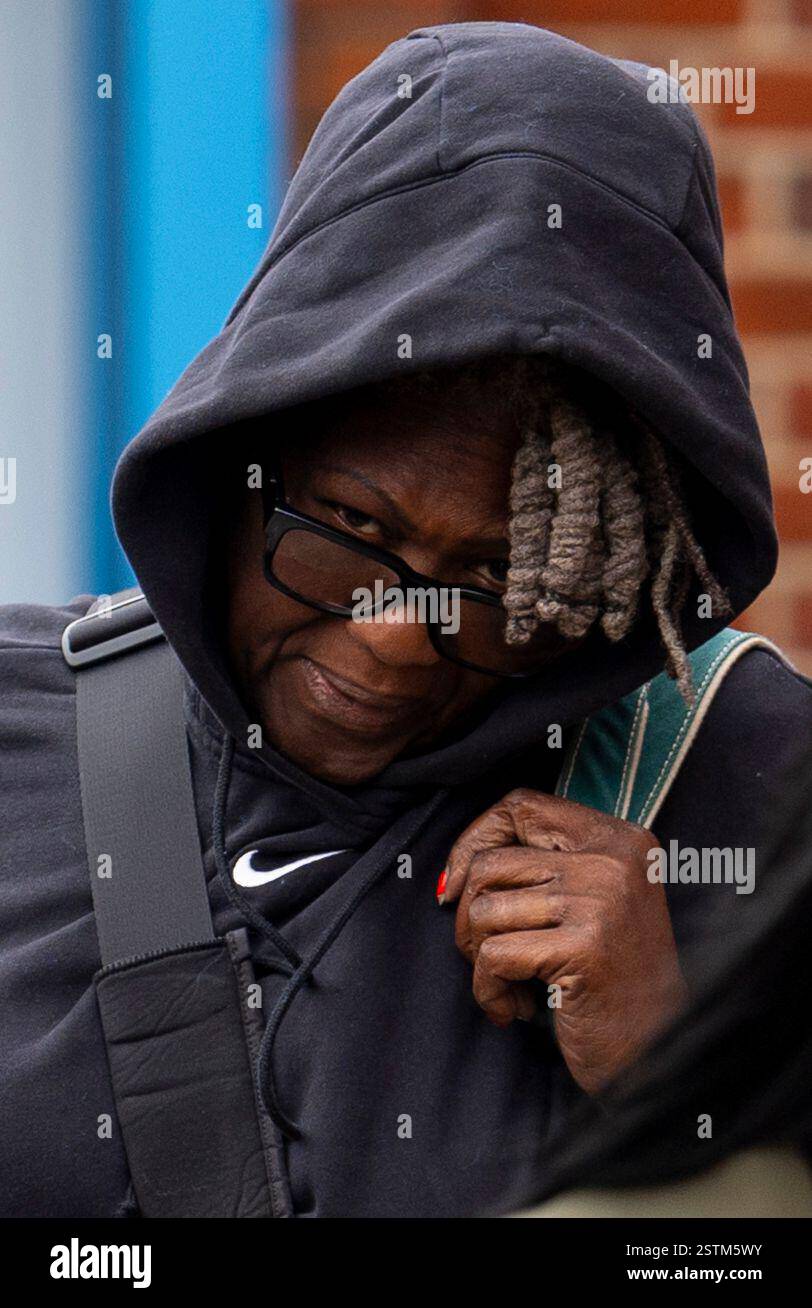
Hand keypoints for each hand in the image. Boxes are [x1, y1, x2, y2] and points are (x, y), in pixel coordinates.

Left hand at [440, 788, 687, 1095]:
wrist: (656, 1051)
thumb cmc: (610, 980)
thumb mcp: (592, 903)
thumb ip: (542, 870)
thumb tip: (456, 872)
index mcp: (618, 839)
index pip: (522, 805)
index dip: (475, 840)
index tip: (458, 886)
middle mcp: (614, 860)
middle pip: (490, 863)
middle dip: (468, 917)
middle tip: (488, 957)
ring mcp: (600, 902)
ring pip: (484, 910)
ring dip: (480, 959)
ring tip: (512, 985)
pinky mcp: (584, 949)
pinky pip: (493, 956)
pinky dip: (489, 991)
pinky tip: (514, 1009)